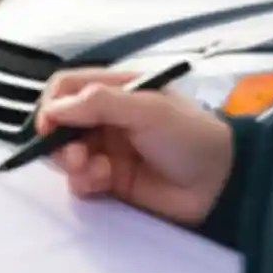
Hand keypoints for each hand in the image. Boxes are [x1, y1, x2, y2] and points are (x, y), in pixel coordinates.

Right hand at [37, 69, 234, 225]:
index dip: (53, 104)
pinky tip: (104, 182)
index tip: (50, 125)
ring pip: (65, 154)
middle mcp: (107, 118)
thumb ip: (99, 103)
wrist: (222, 184)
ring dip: (71, 163)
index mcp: (116, 90)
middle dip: (59, 140)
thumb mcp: (148, 109)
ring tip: (94, 170)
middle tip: (74, 154)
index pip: (67, 88)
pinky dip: (84, 182)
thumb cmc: (191, 136)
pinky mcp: (110, 181)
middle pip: (59, 123)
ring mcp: (107, 150)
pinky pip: (79, 181)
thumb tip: (54, 110)